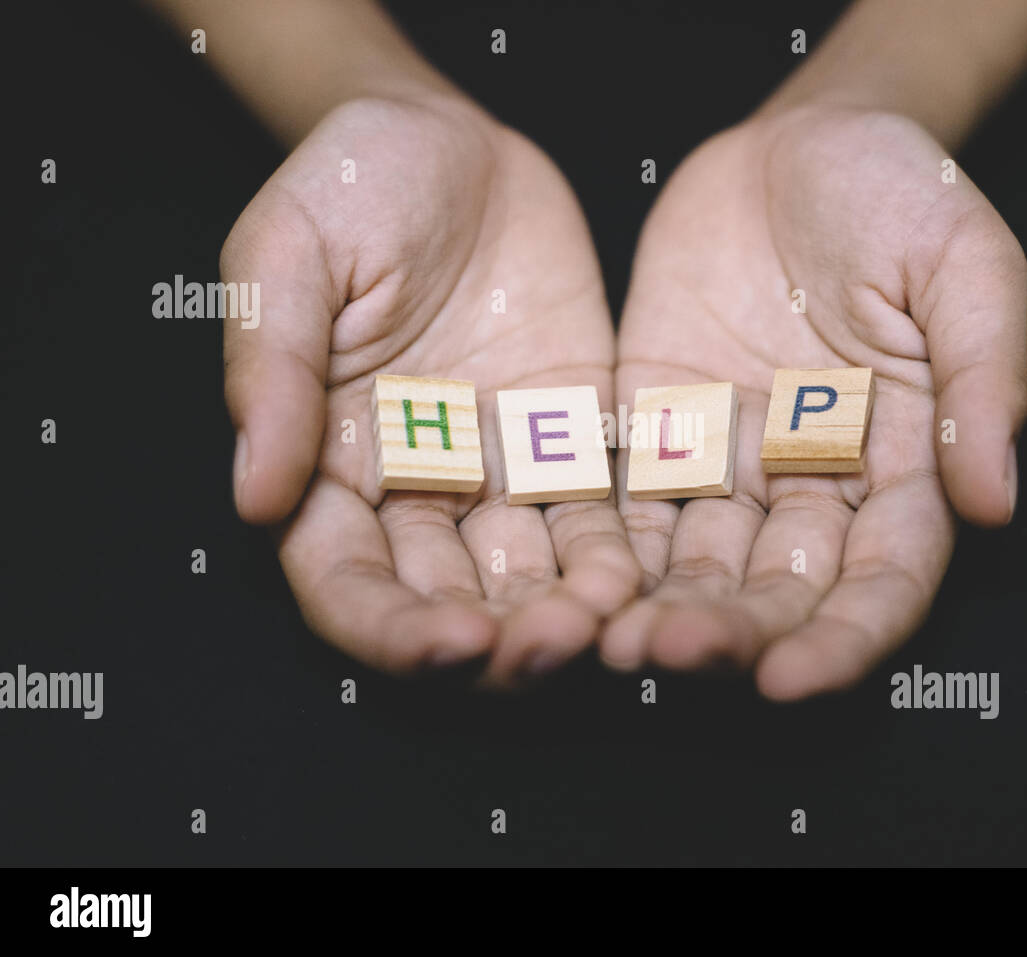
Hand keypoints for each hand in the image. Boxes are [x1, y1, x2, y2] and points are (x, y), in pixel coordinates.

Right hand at [221, 93, 637, 679]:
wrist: (451, 140)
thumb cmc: (348, 184)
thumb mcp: (286, 255)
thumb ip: (275, 373)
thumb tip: (253, 499)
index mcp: (325, 461)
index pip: (346, 580)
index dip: (391, 627)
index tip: (451, 643)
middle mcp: (413, 487)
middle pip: (447, 599)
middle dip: (498, 640)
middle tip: (553, 647)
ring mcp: (495, 471)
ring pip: (528, 574)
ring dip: (566, 614)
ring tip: (609, 626)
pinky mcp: (568, 440)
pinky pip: (594, 516)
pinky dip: (617, 555)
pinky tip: (647, 578)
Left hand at [603, 106, 1026, 699]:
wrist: (801, 144)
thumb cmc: (903, 192)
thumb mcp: (966, 264)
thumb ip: (980, 376)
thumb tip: (993, 499)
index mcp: (905, 460)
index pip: (883, 577)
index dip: (843, 636)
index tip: (794, 679)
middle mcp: (817, 481)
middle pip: (781, 585)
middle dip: (735, 632)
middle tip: (677, 655)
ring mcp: (734, 461)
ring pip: (699, 561)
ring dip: (659, 607)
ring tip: (613, 641)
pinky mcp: (661, 430)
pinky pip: (631, 502)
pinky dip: (606, 547)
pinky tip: (573, 580)